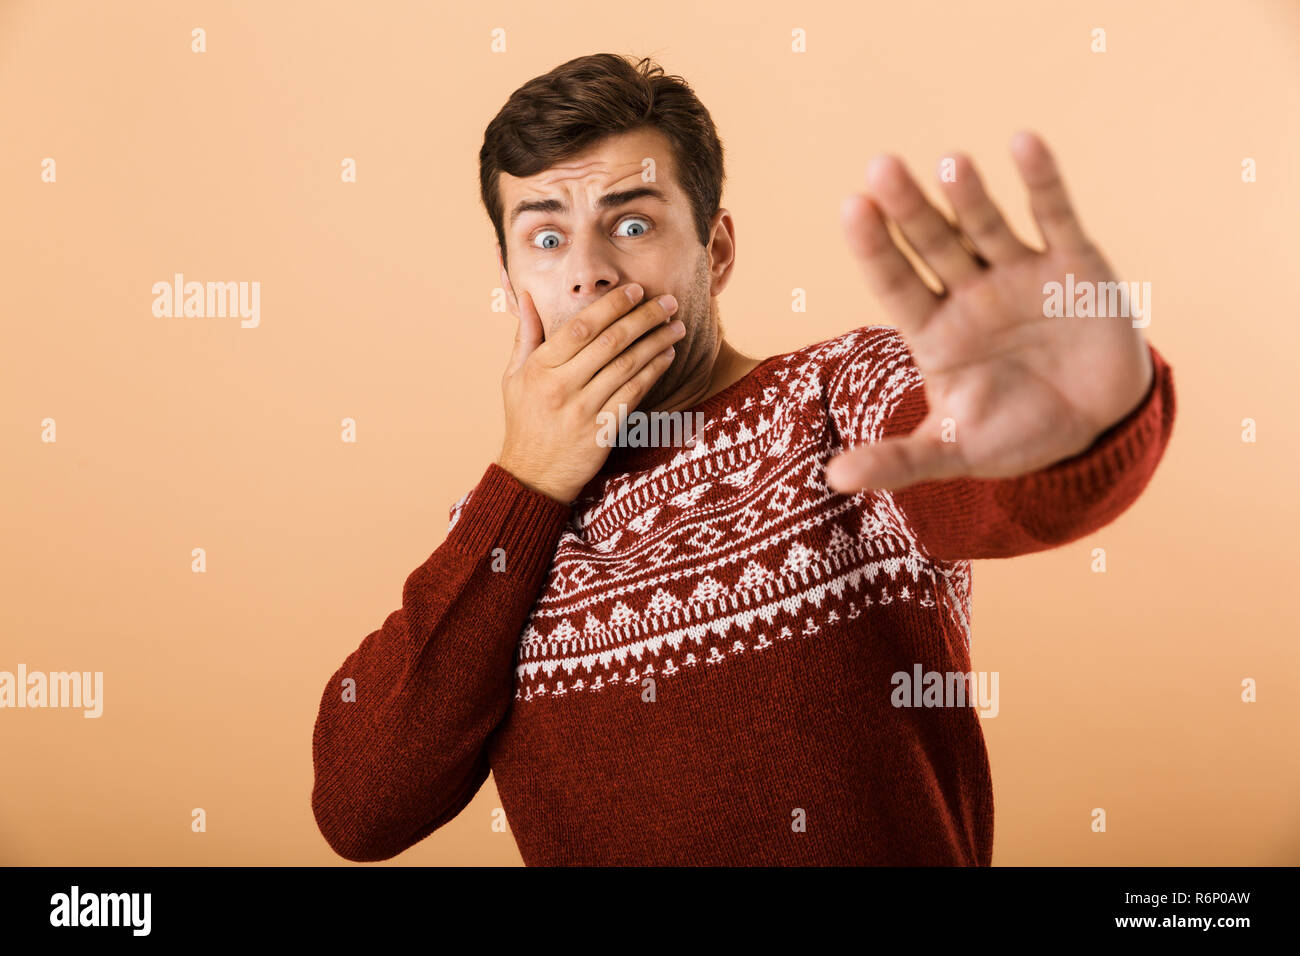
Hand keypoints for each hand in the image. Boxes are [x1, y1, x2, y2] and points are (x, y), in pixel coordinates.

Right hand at [498, 283, 684, 503]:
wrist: (532, 476)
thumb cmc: (525, 421)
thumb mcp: (514, 377)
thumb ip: (526, 336)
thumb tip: (528, 297)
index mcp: (539, 368)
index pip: (580, 327)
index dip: (612, 305)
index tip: (636, 290)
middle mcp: (560, 387)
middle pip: (609, 342)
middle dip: (643, 318)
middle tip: (668, 303)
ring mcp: (581, 411)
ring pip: (626, 367)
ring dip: (655, 343)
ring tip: (676, 327)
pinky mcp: (601, 433)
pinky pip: (632, 396)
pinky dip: (652, 373)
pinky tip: (666, 358)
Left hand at [825, 131, 1154, 493]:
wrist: (1096, 426)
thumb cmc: (1014, 434)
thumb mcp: (954, 451)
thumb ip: (898, 461)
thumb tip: (834, 479)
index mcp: (934, 331)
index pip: (895, 282)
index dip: (876, 248)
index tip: (853, 208)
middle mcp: (969, 293)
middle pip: (933, 245)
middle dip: (910, 210)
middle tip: (881, 168)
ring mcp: (1019, 273)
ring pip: (986, 226)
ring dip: (969, 196)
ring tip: (951, 164)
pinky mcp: (1072, 264)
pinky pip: (1054, 216)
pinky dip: (1042, 181)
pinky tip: (1023, 143)